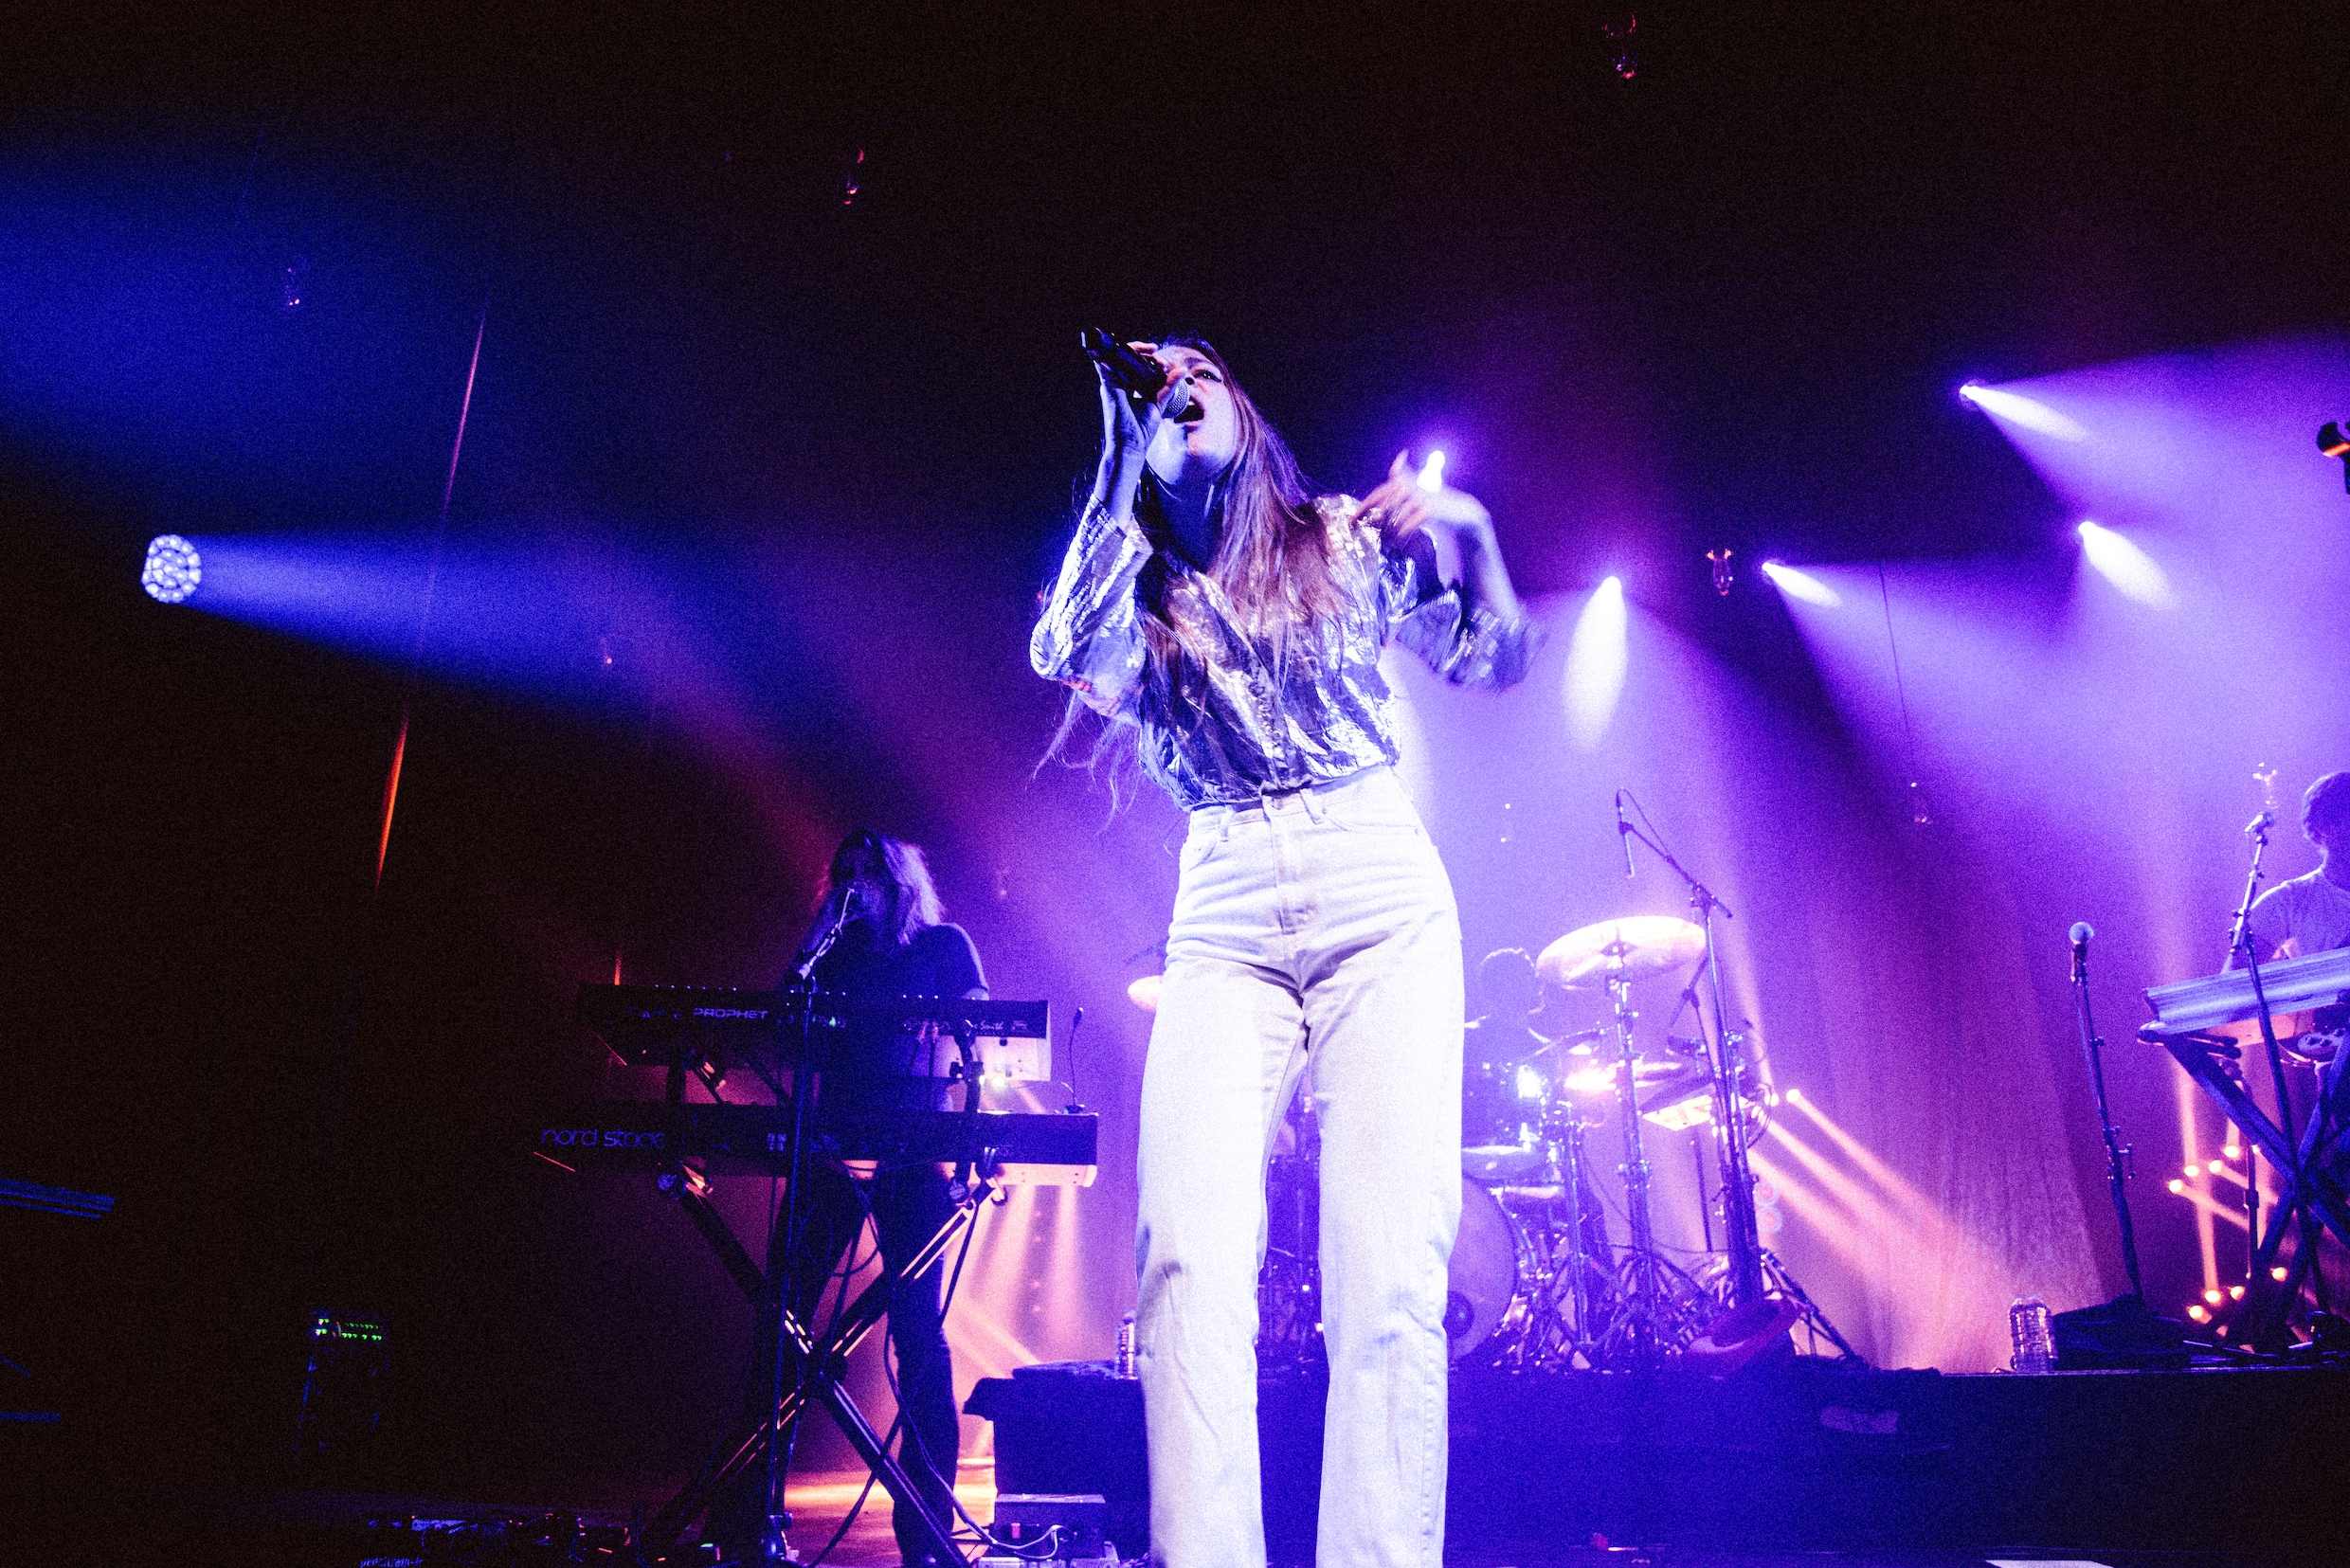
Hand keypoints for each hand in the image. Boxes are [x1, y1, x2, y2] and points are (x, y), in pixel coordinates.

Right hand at [1097, 340, 1174, 459]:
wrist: (1131, 447)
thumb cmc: (1141, 430)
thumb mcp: (1159, 403)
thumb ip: (1168, 386)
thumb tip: (1182, 370)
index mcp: (1129, 388)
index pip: (1136, 365)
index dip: (1149, 358)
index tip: (1163, 362)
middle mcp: (1119, 384)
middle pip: (1129, 359)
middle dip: (1146, 354)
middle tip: (1162, 362)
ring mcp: (1112, 385)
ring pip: (1119, 357)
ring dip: (1137, 351)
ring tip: (1155, 356)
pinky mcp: (1108, 388)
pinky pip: (1105, 365)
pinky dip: (1110, 354)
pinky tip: (1124, 348)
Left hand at [1358, 450, 1492, 545]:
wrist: (1462, 512)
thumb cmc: (1436, 504)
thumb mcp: (1419, 489)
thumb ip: (1404, 480)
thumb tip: (1394, 470)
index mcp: (1405, 482)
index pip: (1377, 494)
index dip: (1362, 508)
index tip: (1350, 521)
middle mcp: (1411, 486)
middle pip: (1382, 507)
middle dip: (1374, 523)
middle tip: (1370, 536)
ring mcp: (1420, 498)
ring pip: (1393, 517)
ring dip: (1388, 532)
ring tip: (1387, 541)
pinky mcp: (1429, 510)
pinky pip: (1407, 526)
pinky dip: (1401, 535)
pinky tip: (1400, 542)